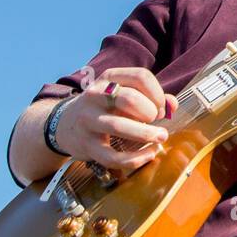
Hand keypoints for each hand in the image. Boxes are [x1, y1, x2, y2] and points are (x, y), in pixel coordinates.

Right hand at [54, 67, 177, 175]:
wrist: (64, 125)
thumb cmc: (105, 109)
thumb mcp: (124, 95)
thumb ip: (151, 98)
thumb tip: (172, 105)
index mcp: (109, 78)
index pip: (141, 77)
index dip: (158, 93)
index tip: (161, 108)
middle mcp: (95, 96)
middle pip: (130, 99)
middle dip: (150, 112)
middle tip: (155, 121)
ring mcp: (88, 120)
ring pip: (119, 126)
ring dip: (146, 134)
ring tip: (160, 138)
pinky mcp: (87, 145)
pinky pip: (113, 156)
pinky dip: (135, 158)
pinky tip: (148, 154)